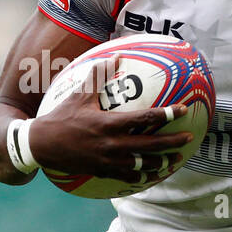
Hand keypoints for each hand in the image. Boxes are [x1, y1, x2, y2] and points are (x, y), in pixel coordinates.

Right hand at [29, 57, 194, 181]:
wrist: (41, 146)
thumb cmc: (61, 117)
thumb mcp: (79, 94)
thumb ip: (99, 75)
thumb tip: (117, 55)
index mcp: (109, 124)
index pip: (144, 119)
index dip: (165, 114)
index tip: (182, 110)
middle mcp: (112, 145)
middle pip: (151, 145)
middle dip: (173, 142)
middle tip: (190, 137)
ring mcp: (109, 161)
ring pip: (143, 165)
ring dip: (162, 162)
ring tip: (176, 160)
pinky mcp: (103, 172)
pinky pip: (128, 177)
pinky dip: (143, 175)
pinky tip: (153, 174)